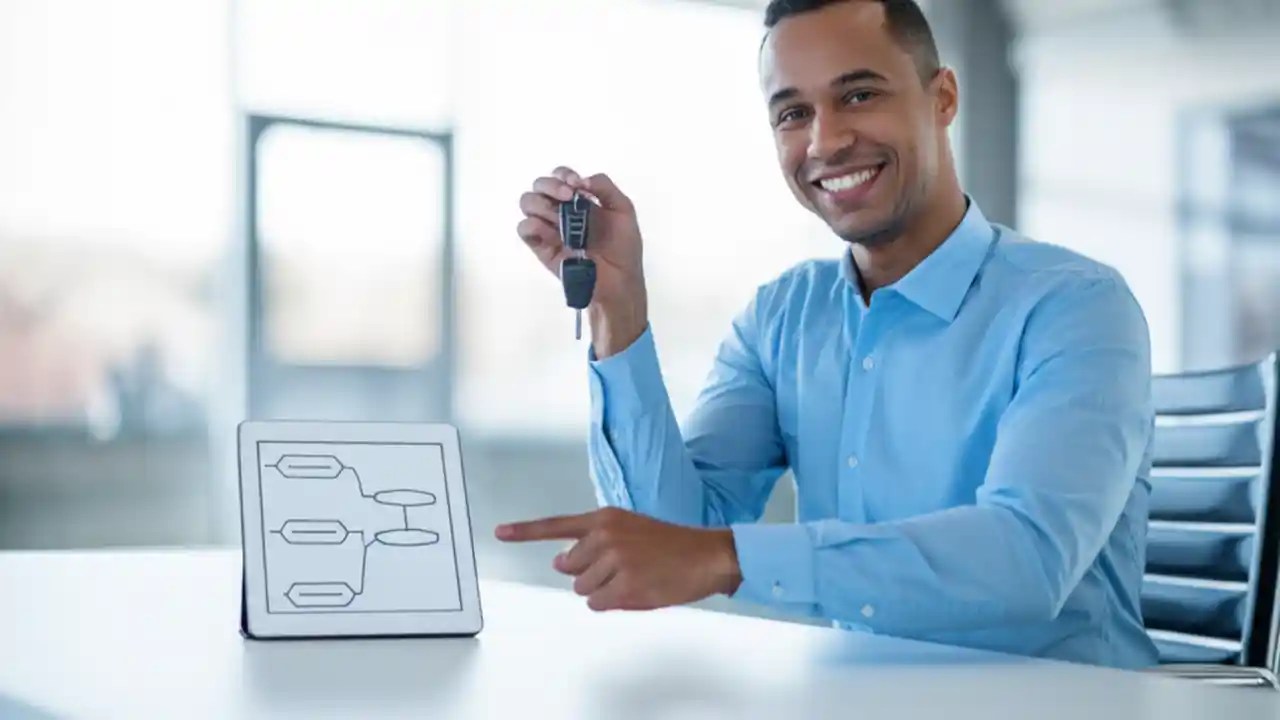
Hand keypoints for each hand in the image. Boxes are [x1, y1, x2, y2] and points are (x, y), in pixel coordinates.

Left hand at [495, 507, 742, 611]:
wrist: (706, 556)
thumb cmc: (670, 545)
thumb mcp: (630, 530)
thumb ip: (593, 542)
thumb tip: (560, 563)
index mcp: (605, 518)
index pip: (557, 525)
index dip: (525, 531)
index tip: (500, 533)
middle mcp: (605, 536)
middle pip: (568, 568)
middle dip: (588, 574)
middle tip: (621, 568)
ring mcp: (614, 561)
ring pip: (582, 589)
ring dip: (602, 590)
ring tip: (633, 577)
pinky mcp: (624, 586)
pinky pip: (598, 604)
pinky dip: (612, 603)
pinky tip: (636, 590)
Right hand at [516, 167, 647, 357]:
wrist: (619, 280)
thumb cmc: (623, 247)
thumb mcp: (623, 210)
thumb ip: (604, 187)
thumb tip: (580, 181)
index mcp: (579, 199)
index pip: (561, 176)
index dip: (563, 174)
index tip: (576, 185)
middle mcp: (561, 210)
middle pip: (540, 186)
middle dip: (550, 185)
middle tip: (567, 197)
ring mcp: (549, 228)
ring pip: (528, 202)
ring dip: (540, 202)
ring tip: (559, 215)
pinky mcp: (541, 247)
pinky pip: (524, 229)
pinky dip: (532, 224)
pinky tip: (550, 231)